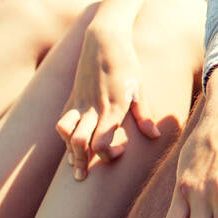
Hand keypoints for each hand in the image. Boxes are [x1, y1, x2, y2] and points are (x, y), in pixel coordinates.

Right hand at [56, 21, 158, 179]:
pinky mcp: (73, 97)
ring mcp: (80, 101)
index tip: (116, 155)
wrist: (104, 40)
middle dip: (80, 162)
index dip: (107, 154)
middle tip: (83, 177)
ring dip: (68, 150)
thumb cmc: (127, 63)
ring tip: (74, 164)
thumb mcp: (140, 88)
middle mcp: (94, 106)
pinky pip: (63, 121)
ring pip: (66, 133)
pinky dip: (64, 136)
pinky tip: (71, 144)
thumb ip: (144, 115)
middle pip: (79, 142)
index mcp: (113, 106)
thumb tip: (154, 136)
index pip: (103, 141)